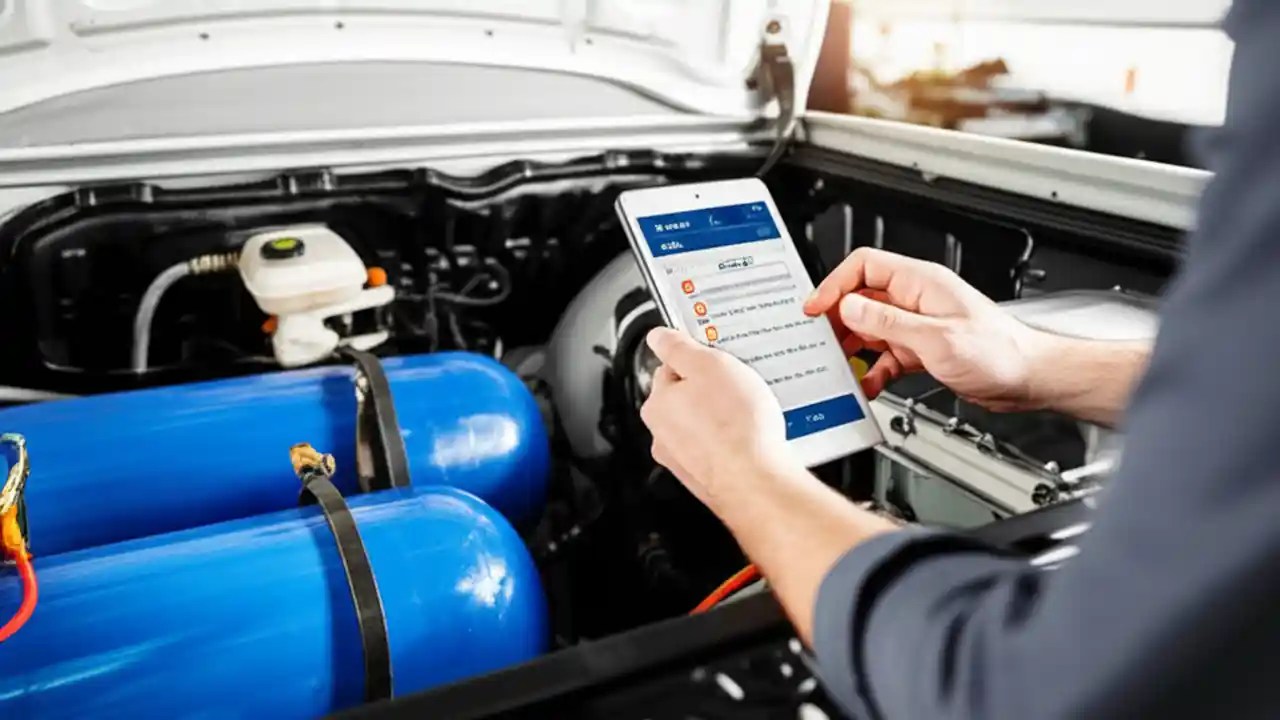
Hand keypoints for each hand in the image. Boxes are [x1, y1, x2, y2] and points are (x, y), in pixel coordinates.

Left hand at [640, 327, 802, 508]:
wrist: (757, 482)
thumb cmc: (736, 426)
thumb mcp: (709, 366)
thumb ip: (679, 348)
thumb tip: (659, 337)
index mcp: (657, 404)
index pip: (669, 368)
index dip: (696, 360)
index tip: (716, 359)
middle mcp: (662, 435)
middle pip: (685, 399)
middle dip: (710, 390)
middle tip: (738, 386)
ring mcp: (683, 460)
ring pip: (702, 425)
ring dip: (721, 417)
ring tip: (749, 414)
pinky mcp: (706, 477)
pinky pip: (717, 449)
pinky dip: (730, 442)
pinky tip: (750, 438)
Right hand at [804, 247, 1049, 411]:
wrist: (1029, 379)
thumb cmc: (999, 352)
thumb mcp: (936, 337)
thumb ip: (888, 321)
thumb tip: (849, 306)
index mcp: (920, 282)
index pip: (864, 266)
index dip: (835, 284)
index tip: (815, 307)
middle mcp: (916, 299)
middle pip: (860, 298)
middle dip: (838, 319)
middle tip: (822, 340)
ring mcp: (917, 324)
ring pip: (869, 328)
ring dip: (853, 347)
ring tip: (840, 364)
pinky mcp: (921, 349)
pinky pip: (885, 356)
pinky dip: (873, 370)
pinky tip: (868, 383)